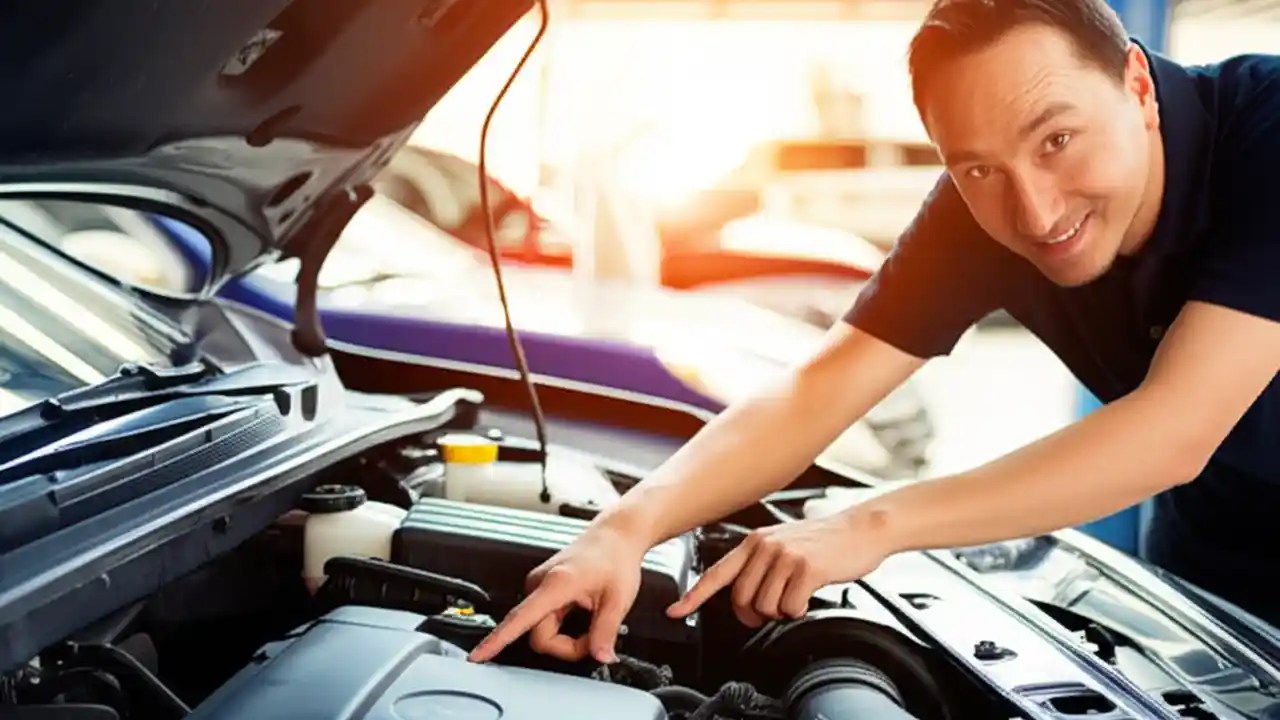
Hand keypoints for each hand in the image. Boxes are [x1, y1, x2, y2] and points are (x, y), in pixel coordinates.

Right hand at [468, 524, 646, 663]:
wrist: (615, 535)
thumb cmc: (615, 558)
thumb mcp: (619, 600)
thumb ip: (605, 632)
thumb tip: (600, 657)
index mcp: (555, 584)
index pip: (520, 619)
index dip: (497, 640)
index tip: (477, 656)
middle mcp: (539, 583)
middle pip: (540, 636)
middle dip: (568, 646)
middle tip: (596, 635)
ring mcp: (538, 585)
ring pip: (542, 630)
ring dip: (567, 636)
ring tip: (591, 617)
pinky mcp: (541, 588)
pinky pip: (545, 620)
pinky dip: (564, 626)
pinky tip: (581, 612)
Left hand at [667, 510, 887, 626]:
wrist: (861, 529)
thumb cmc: (824, 543)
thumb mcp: (782, 546)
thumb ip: (759, 566)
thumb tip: (743, 600)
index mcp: (754, 542)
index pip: (716, 574)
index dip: (694, 596)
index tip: (675, 611)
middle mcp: (764, 546)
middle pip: (742, 601)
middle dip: (756, 614)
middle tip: (775, 608)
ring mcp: (785, 556)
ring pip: (766, 607)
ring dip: (782, 611)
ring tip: (797, 593)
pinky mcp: (806, 567)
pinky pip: (790, 607)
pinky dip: (800, 609)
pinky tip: (809, 594)